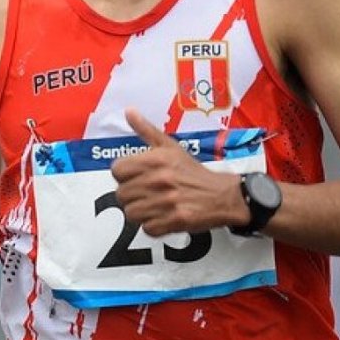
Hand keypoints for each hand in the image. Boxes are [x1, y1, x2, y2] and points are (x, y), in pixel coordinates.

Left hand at [111, 108, 246, 236]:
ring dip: (141, 212)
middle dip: (132, 195)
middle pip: (121, 194)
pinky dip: (154, 225)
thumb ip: (147, 130)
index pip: (117, 170)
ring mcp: (167, 201)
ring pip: (131, 213)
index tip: (134, 177)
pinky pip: (147, 228)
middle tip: (146, 193)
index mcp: (156, 159)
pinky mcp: (174, 220)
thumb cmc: (193, 172)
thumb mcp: (171, 146)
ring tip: (153, 206)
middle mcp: (160, 179)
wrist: (222, 195)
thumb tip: (129, 111)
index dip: (124, 175)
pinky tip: (163, 216)